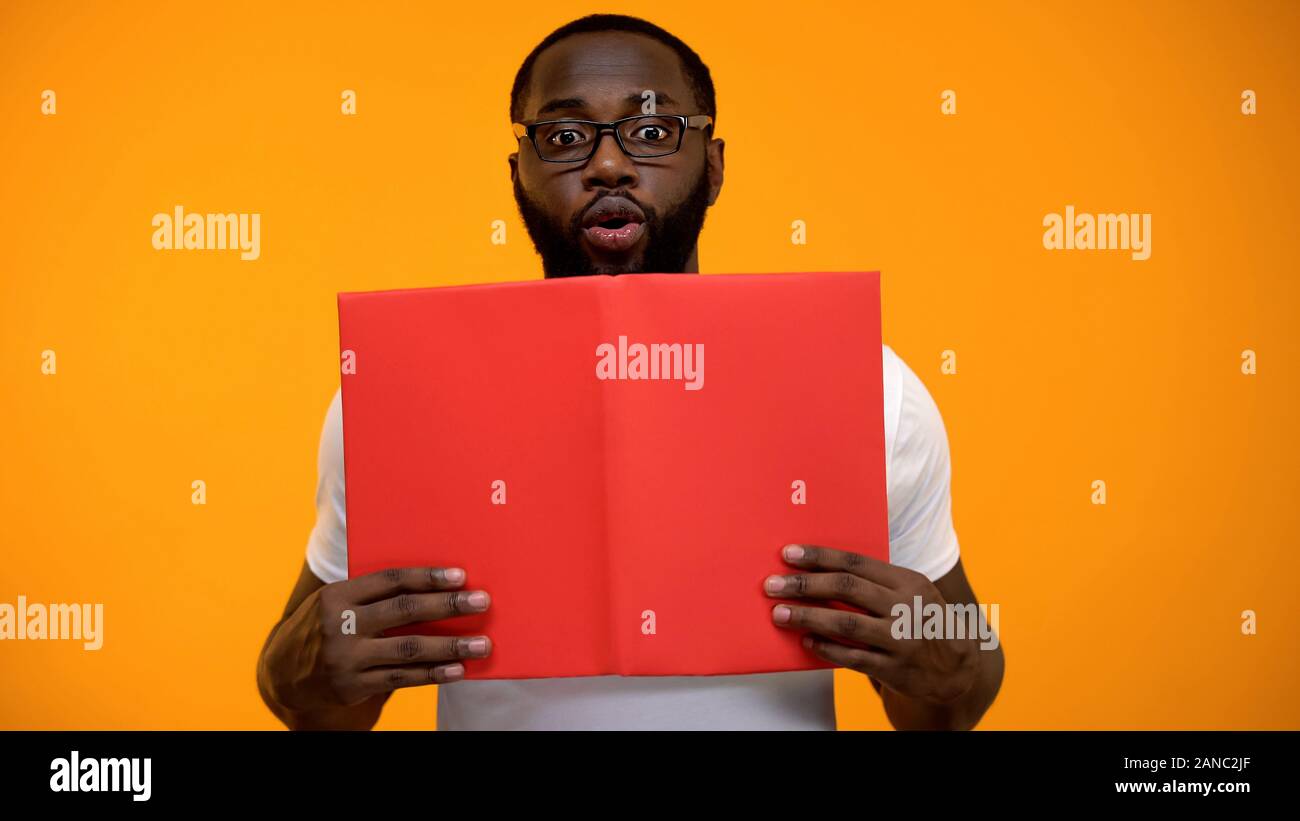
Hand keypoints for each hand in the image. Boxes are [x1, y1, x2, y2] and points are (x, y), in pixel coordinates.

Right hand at [262, 566, 492, 712]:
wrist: (282, 674)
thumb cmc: (326, 627)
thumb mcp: (338, 603)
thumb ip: (374, 597)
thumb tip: (436, 589)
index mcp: (338, 595)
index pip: (390, 580)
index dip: (427, 577)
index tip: (460, 576)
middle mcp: (339, 625)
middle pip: (403, 611)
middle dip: (447, 605)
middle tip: (482, 602)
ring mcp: (345, 658)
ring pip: (407, 649)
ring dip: (449, 646)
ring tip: (481, 644)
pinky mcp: (352, 686)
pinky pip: (401, 679)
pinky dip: (433, 674)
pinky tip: (457, 670)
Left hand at [764, 543, 978, 705]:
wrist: (957, 668)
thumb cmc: (919, 619)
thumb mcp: (910, 592)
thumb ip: (874, 582)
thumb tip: (818, 569)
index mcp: (907, 581)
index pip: (856, 563)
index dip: (820, 557)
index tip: (789, 554)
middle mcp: (904, 607)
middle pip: (847, 589)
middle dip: (805, 585)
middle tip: (773, 585)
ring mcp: (900, 640)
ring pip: (846, 624)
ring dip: (808, 617)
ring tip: (780, 614)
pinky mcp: (894, 669)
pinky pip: (853, 657)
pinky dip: (826, 648)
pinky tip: (806, 641)